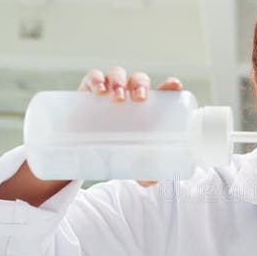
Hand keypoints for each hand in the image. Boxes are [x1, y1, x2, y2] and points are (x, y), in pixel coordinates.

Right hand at [77, 67, 183, 185]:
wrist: (81, 149)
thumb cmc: (114, 149)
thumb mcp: (131, 162)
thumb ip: (143, 172)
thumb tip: (153, 180)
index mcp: (145, 108)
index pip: (161, 92)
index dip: (169, 85)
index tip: (175, 84)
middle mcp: (128, 95)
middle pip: (139, 80)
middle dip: (141, 84)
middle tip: (140, 99)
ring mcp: (108, 90)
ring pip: (117, 74)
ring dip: (120, 81)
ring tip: (118, 97)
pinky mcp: (87, 90)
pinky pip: (93, 77)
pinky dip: (96, 79)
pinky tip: (98, 90)